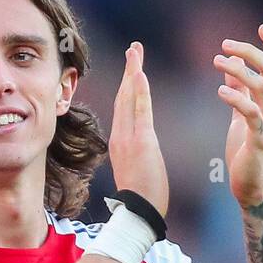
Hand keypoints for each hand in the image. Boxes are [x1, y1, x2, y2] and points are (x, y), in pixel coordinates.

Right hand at [108, 41, 168, 218]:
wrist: (138, 214)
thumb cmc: (142, 198)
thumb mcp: (138, 170)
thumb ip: (137, 155)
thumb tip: (140, 150)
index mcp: (121, 141)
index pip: (124, 107)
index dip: (128, 85)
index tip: (133, 67)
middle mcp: (120, 136)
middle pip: (124, 96)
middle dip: (130, 70)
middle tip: (134, 48)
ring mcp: (128, 138)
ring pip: (129, 98)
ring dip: (133, 72)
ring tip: (136, 51)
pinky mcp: (140, 143)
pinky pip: (140, 111)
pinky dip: (139, 91)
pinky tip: (140, 74)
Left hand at [213, 24, 262, 207]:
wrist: (253, 187)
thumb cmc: (247, 151)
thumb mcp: (243, 116)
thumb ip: (241, 92)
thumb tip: (233, 68)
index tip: (261, 28)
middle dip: (250, 52)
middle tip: (224, 45)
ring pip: (262, 87)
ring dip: (238, 71)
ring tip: (216, 62)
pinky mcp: (259, 141)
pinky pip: (251, 114)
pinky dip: (236, 99)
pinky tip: (219, 91)